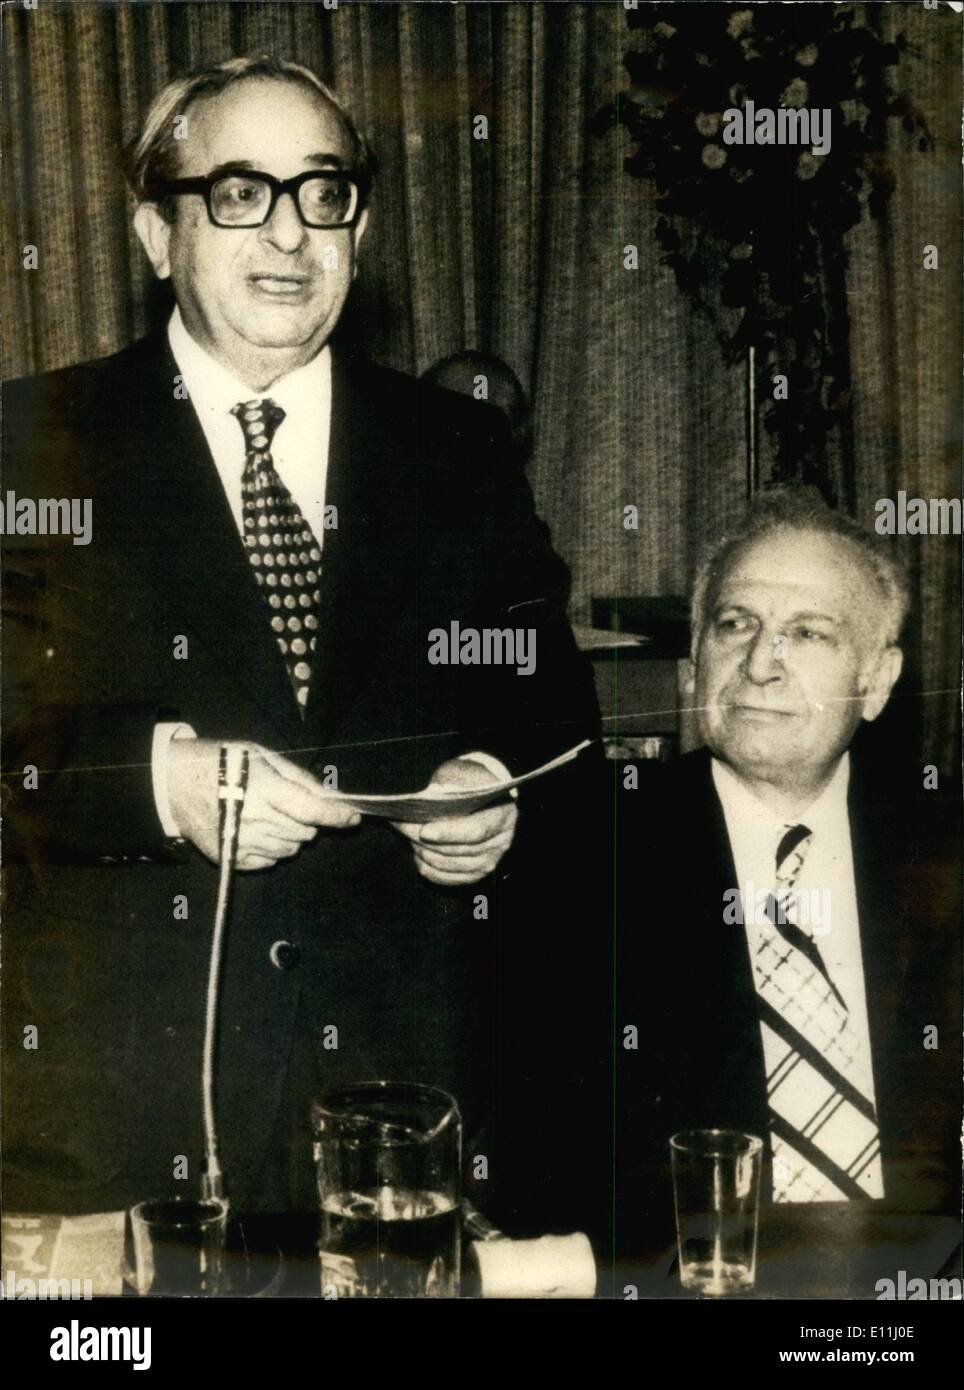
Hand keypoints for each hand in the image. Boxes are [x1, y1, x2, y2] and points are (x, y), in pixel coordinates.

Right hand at [166, 739, 359, 870]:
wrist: (172, 783)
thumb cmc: (222, 763)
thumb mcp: (262, 756)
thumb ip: (298, 778)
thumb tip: (330, 797)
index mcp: (264, 790)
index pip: (313, 811)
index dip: (337, 816)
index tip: (352, 818)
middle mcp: (254, 820)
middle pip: (304, 834)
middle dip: (307, 821)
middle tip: (288, 804)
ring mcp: (242, 843)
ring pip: (290, 850)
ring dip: (290, 835)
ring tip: (268, 814)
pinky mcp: (231, 859)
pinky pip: (269, 861)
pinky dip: (270, 848)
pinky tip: (254, 828)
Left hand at [392, 757, 517, 885]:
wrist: (481, 797)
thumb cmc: (470, 783)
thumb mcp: (462, 774)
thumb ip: (450, 783)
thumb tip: (431, 796)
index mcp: (502, 816)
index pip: (475, 831)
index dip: (449, 833)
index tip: (424, 830)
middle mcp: (500, 843)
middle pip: (456, 850)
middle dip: (424, 839)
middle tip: (399, 823)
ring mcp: (488, 862)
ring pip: (446, 864)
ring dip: (421, 850)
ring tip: (405, 833)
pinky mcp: (473, 875)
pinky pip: (444, 878)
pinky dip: (426, 866)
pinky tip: (416, 850)